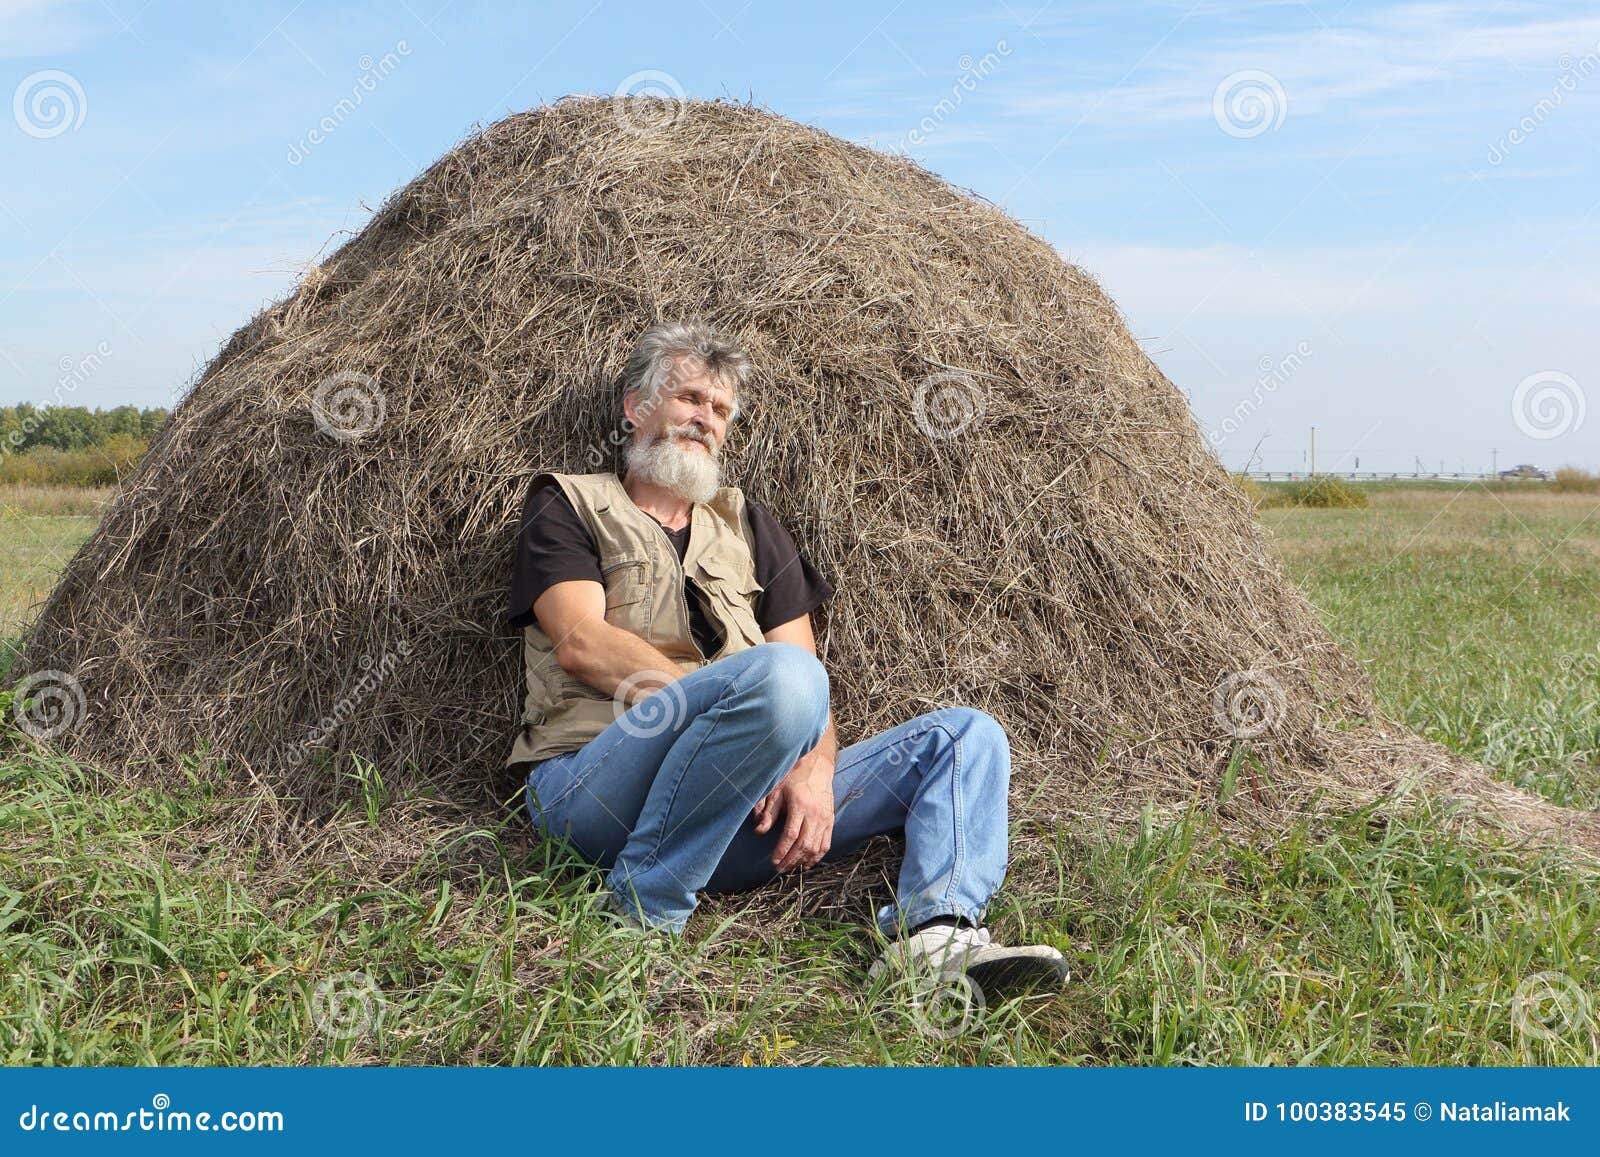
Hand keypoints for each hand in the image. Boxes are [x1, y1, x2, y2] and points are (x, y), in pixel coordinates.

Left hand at [751, 754, 835, 871]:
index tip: (774, 860)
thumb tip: (759, 831)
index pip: (791, 834)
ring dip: (802, 860)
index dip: (782, 850)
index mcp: (800, 805)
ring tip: (791, 867)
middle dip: (791, 859)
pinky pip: (826, 844)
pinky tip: (807, 863)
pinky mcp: (830, 821)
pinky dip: (817, 856)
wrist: (818, 767)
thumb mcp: (777, 791)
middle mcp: (814, 814)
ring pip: (815, 847)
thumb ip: (768, 812)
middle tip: (780, 868)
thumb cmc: (794, 777)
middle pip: (803, 844)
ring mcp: (825, 819)